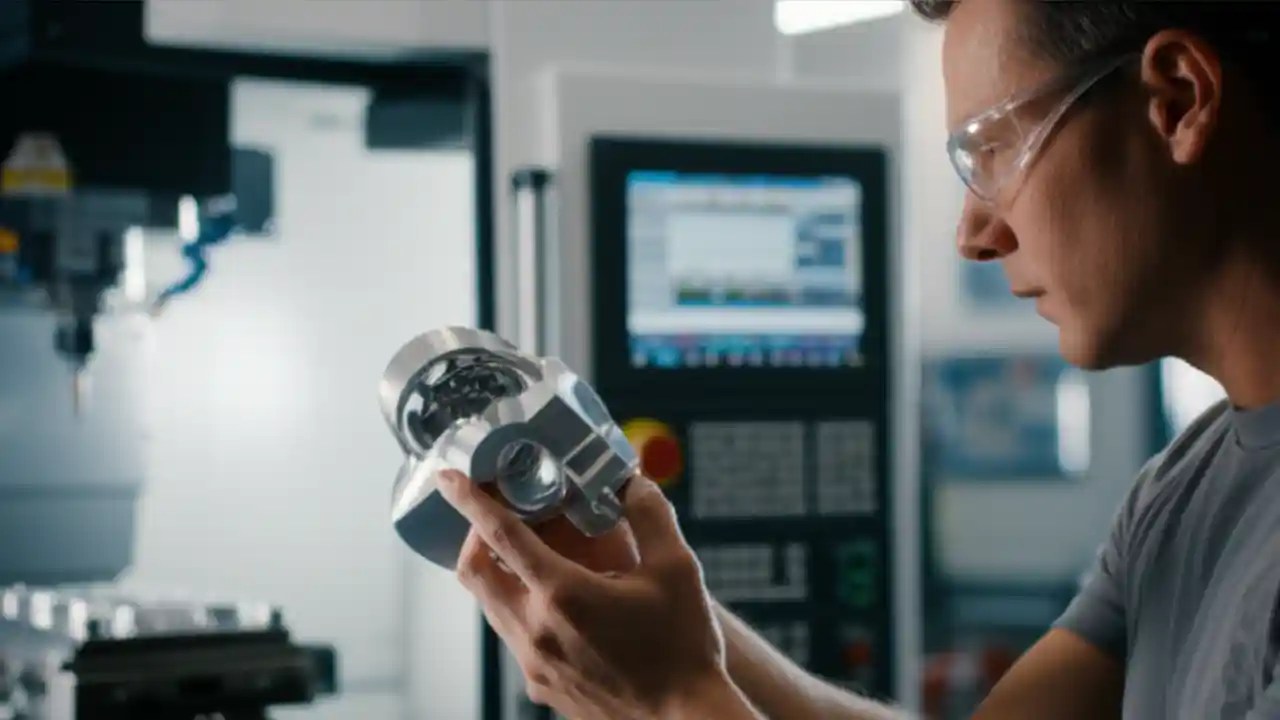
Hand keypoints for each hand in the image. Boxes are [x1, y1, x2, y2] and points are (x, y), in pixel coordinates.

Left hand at [436, 471, 729, 719]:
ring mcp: (534, 663)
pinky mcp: (541, 685)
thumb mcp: (677, 568)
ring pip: (490, 606)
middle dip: (474, 536)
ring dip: (497, 572)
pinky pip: (512, 636)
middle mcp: (535, 630)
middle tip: (496, 514)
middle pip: (474, 573)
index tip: (447, 476)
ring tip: (528, 554)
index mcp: (562, 594)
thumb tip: (631, 481)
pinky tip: (556, 601)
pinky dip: (518, 605)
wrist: (684, 719)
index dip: (468, 499)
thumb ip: (649, 514)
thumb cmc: (683, 647)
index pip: (498, 534)